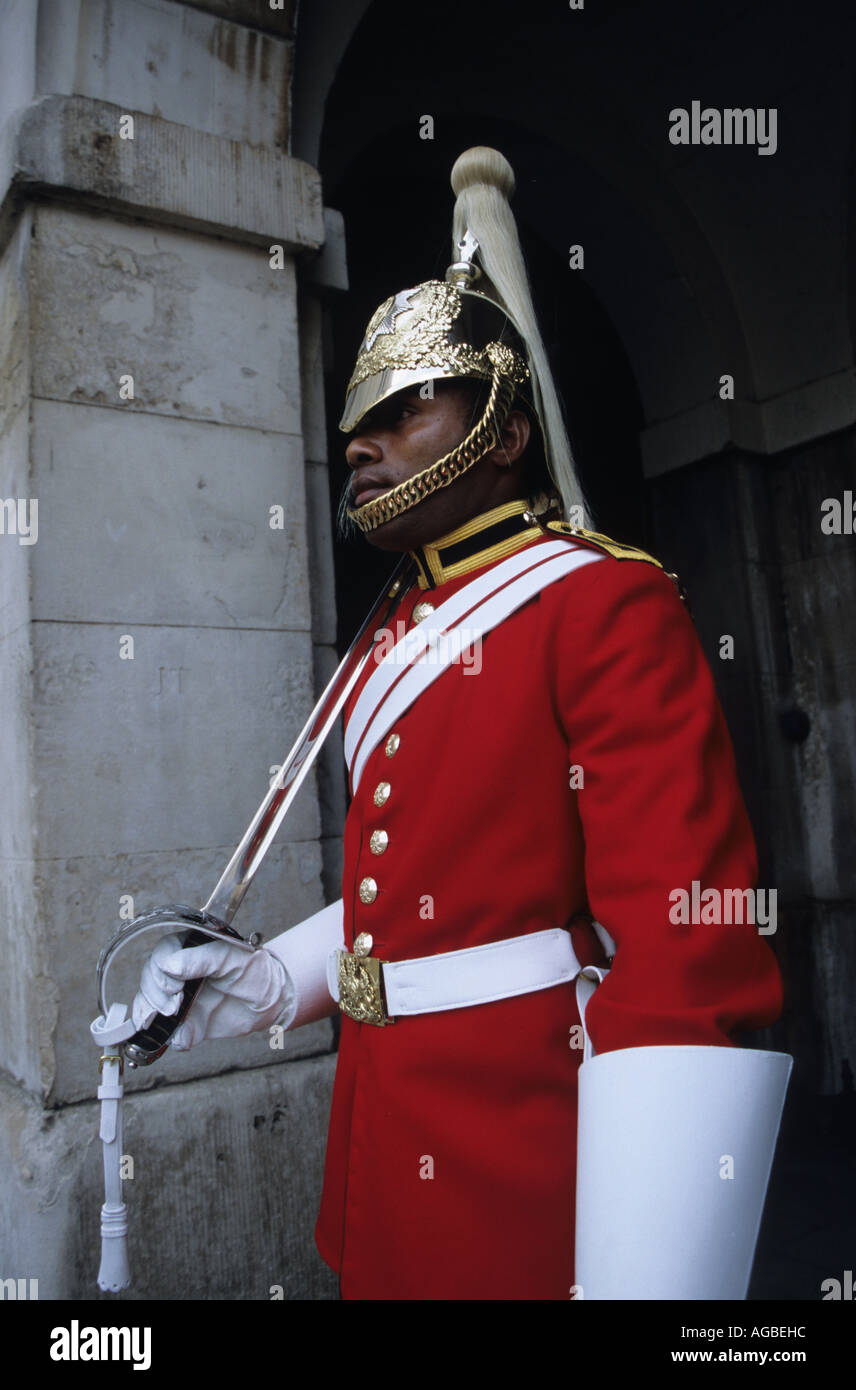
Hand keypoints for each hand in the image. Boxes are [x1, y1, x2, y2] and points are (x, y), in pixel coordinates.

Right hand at [131, 934, 291, 1049]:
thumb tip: (170, 966)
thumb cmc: (256, 970)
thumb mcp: (234, 957)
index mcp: (190, 948)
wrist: (272, 1000)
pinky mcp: (188, 1023)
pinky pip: (168, 1033)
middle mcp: (180, 973)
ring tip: (173, 1016)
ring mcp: (181, 998)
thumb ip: (203, 959)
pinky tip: (181, 1038)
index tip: (174, 986)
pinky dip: (171, 1038)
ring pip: (150, 1005)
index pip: (161, 954)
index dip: (160, 970)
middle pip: (150, 979)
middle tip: (174, 1005)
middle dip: (156, 994)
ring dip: (152, 1014)